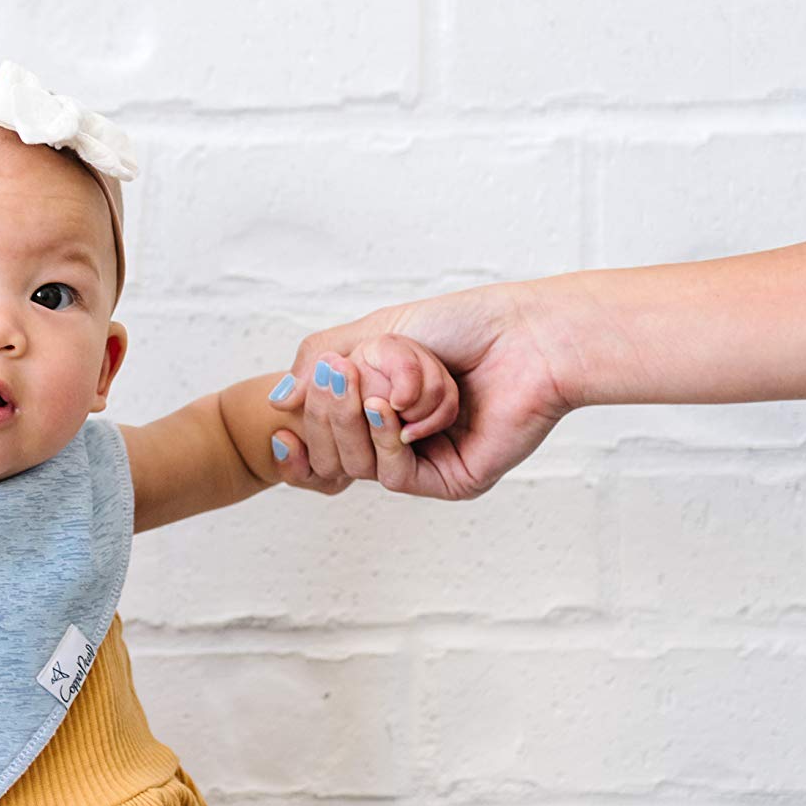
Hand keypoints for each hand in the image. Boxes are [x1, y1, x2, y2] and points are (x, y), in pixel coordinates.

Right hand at [270, 287, 573, 498]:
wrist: (527, 335)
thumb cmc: (465, 325)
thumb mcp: (376, 332)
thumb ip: (320, 361)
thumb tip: (278, 402)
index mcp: (381, 409)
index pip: (322, 442)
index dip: (297, 442)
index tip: (282, 426)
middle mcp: (400, 440)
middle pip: (332, 454)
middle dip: (330, 413)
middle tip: (340, 375)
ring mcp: (426, 462)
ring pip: (357, 467)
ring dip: (361, 420)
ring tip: (377, 384)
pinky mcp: (452, 481)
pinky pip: (395, 477)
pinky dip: (388, 441)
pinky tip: (395, 411)